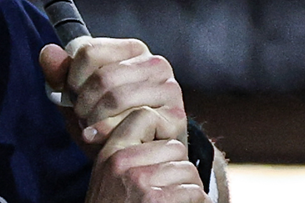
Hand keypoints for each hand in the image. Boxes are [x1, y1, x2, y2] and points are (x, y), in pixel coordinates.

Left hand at [39, 38, 186, 151]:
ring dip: (96, 119)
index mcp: (131, 50)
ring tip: (92, 128)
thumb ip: (59, 74)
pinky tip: (105, 140)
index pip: (89, 51)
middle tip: (81, 117)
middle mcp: (155, 64)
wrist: (137, 155)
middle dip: (83, 103)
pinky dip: (112, 133)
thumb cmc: (107, 120)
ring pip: (117, 97)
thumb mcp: (77, 97)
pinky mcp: (176, 117)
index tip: (72, 95)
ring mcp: (169, 89)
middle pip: (102, 77)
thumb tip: (48, 52)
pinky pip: (135, 120)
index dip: (71, 78)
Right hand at [84, 108, 207, 202]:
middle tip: (169, 187)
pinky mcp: (155, 200)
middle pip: (175, 147)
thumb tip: (174, 111)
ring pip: (188, 171)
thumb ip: (129, 149)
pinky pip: (195, 193)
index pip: (144, 116)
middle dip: (179, 168)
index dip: (163, 126)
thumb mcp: (110, 175)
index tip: (166, 143)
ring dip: (189, 190)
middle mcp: (121, 162)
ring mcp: (138, 181)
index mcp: (110, 152)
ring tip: (175, 201)